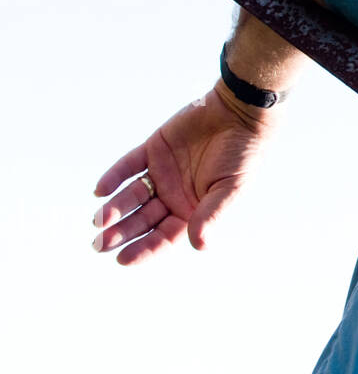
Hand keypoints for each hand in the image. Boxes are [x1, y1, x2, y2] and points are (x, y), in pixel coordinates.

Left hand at [92, 82, 279, 264]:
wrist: (239, 114)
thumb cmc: (242, 154)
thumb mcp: (230, 188)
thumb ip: (210, 214)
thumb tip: (199, 245)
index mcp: (193, 209)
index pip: (163, 236)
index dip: (144, 248)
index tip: (123, 259)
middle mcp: (174, 195)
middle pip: (142, 220)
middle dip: (121, 233)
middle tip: (100, 244)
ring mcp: (162, 173)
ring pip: (132, 196)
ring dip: (115, 208)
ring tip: (99, 219)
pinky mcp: (153, 150)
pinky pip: (128, 166)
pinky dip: (113, 176)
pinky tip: (101, 189)